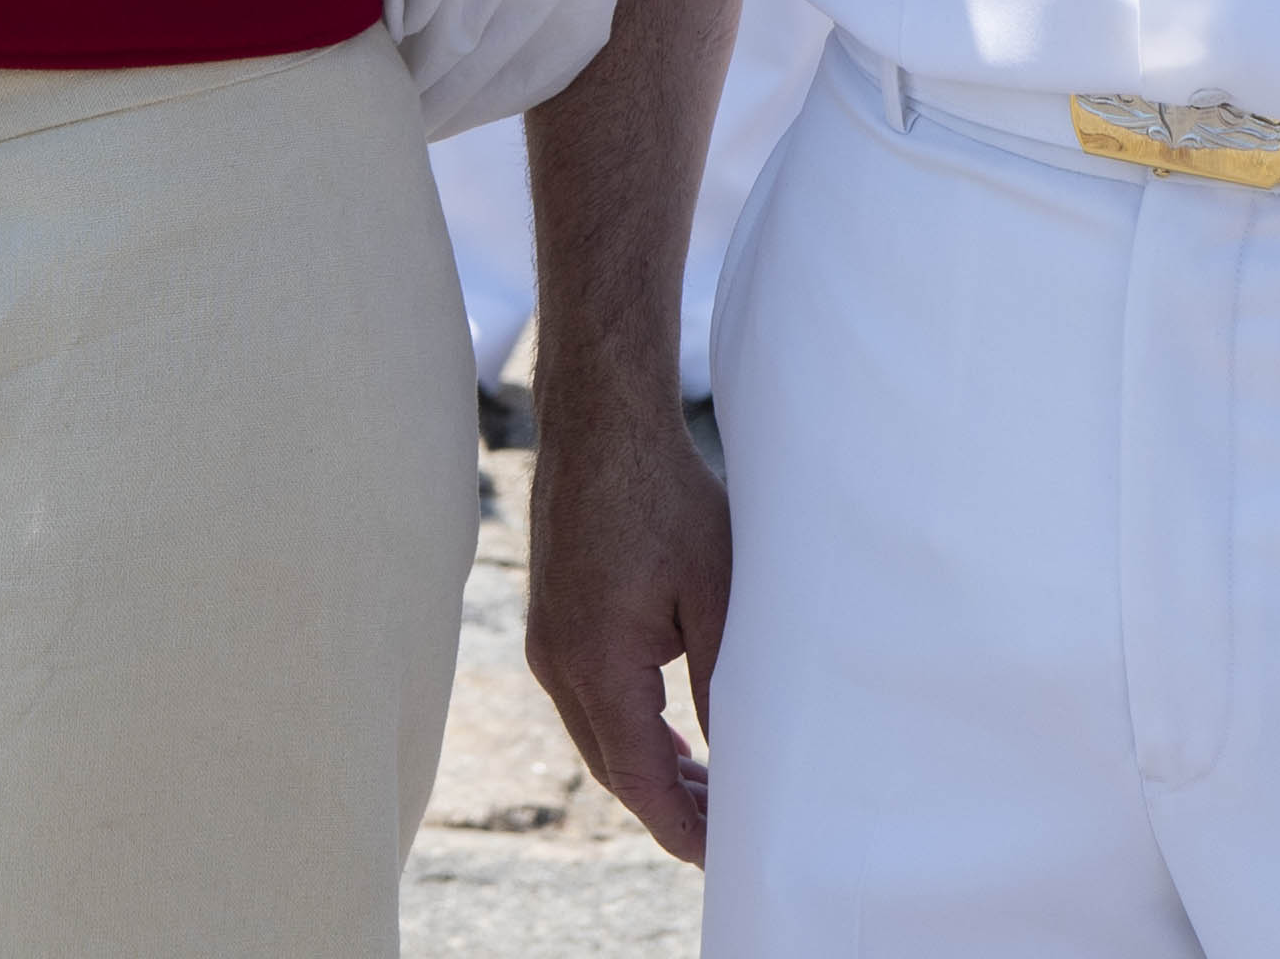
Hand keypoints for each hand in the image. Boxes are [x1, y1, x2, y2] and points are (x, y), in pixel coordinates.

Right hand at [523, 396, 736, 861]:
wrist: (601, 424)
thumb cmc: (663, 497)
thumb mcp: (714, 593)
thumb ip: (721, 682)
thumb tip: (732, 756)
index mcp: (595, 662)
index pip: (637, 778)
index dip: (680, 826)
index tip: (722, 855)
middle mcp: (558, 660)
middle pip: (613, 767)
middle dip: (669, 807)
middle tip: (730, 830)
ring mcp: (546, 640)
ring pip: (598, 735)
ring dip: (649, 769)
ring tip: (710, 793)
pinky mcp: (551, 619)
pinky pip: (587, 698)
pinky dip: (629, 730)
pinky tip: (671, 739)